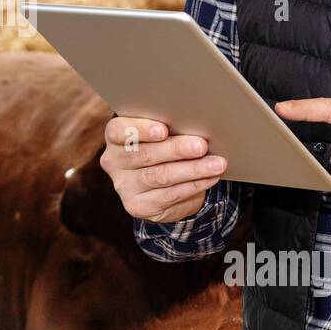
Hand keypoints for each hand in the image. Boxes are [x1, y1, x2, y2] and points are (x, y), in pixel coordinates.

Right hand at [101, 117, 228, 223]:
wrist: (162, 184)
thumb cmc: (164, 147)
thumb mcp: (162, 133)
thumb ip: (169, 127)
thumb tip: (197, 123)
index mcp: (115, 137)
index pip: (119, 131)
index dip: (140, 130)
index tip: (163, 130)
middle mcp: (114, 162)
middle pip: (144, 154)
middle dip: (176, 149)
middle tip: (202, 146)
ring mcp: (124, 186)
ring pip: (160, 176)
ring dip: (192, 170)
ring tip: (216, 164)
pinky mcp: (137, 206)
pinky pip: (169, 195)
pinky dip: (194, 185)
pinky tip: (210, 178)